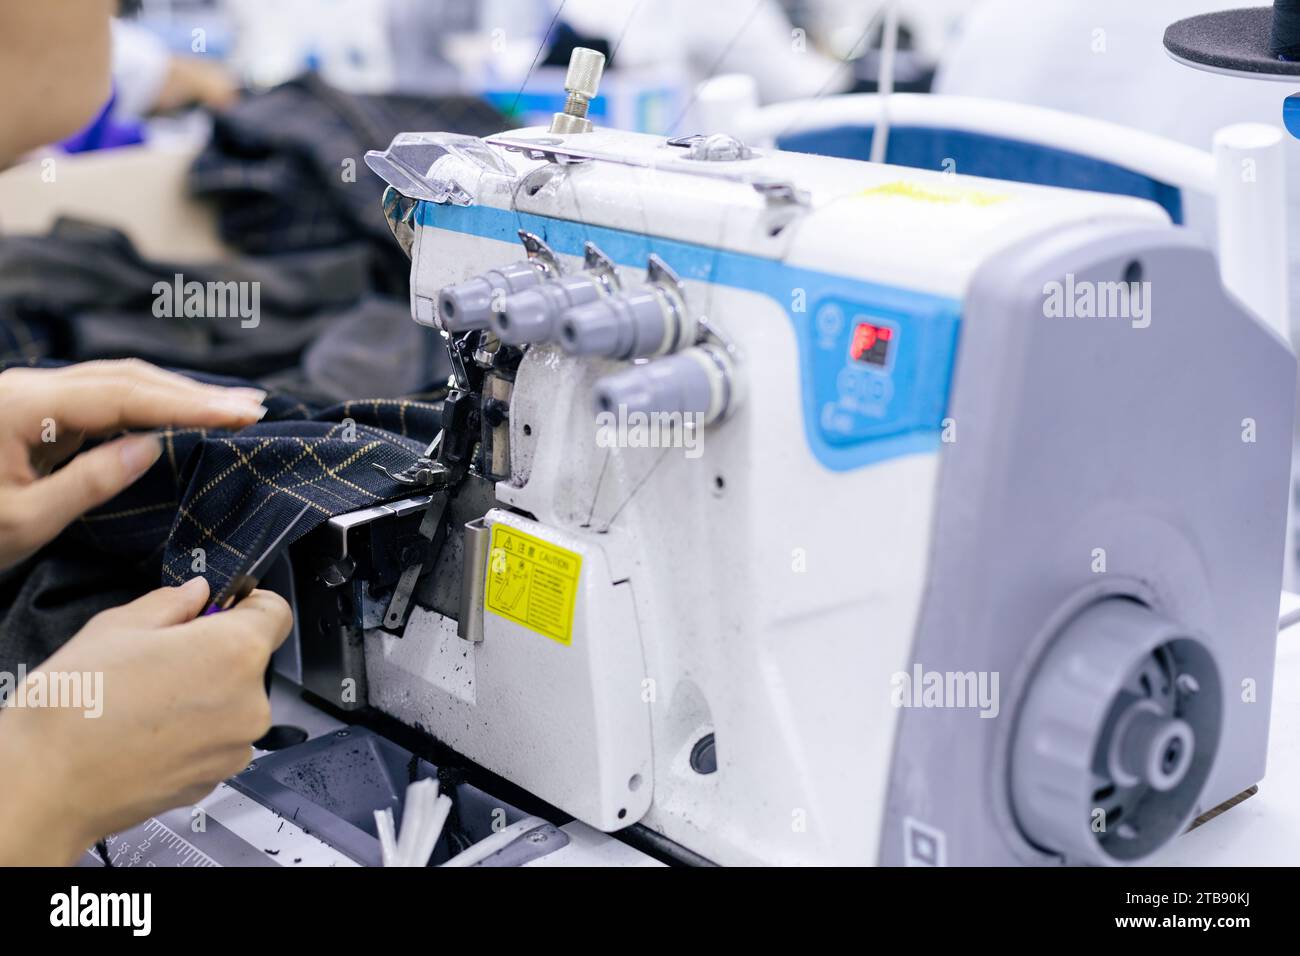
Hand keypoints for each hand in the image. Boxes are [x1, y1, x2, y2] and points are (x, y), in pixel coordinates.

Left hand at [0, 360, 267, 571]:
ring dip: (172, 394)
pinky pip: (98, 399)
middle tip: (251, 407)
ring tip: (226, 408)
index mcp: (23, 407)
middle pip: (126, 377)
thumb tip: (150, 447)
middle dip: (192, 392)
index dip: (190, 404)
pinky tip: (173, 417)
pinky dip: (145, 405)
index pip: (126, 396)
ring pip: (114, 382)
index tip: (242, 413)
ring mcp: (28, 397)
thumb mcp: (23, 522)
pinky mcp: (30, 413)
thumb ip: (90, 482)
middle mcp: (28, 388)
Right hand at [0, 578, 291, 864]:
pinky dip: (193, 733)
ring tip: (147, 700)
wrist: (45, 784)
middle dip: (216, 653)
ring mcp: (235, 747)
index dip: (248, 604)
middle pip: (251, 661)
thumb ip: (171, 604)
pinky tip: (148, 731)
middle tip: (164, 657)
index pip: (276, 612)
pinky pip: (216, 740)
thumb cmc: (75, 707)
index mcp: (236, 652)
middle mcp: (250, 703)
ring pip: (234, 704)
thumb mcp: (117, 627)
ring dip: (205, 696)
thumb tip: (196, 594)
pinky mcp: (216, 779)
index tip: (223, 607)